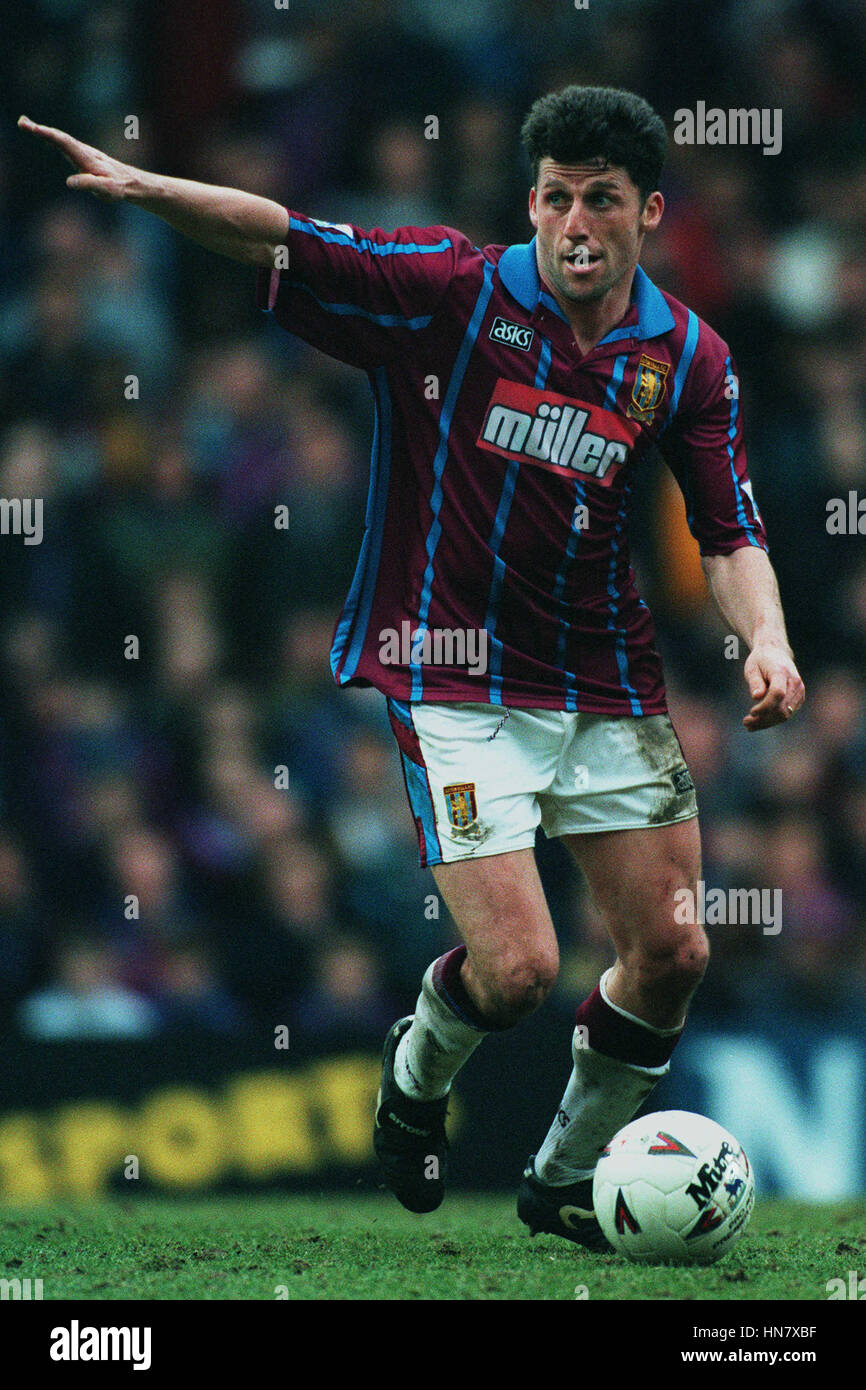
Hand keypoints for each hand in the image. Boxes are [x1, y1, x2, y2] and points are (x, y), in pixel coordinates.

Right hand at [18, 115, 137, 201]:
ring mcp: (83, 151)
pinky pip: (65, 144)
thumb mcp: (106, 190)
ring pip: (61, 138)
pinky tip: (45, 136)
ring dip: (44, 131)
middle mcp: (83, 151)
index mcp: (86, 158)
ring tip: (26, 124)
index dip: (47, 135)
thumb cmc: (118, 188)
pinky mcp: (84, 155)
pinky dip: (52, 138)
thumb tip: (69, 182)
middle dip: (40, 129)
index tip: (31, 128)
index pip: (63, 143)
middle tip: (22, 122)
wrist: (131, 182)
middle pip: (59, 137)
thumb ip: (88, 184)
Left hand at [742, 642, 804, 730]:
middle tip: (745, 722)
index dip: (765, 706)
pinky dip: (773, 720)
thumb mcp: (752, 668)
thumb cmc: (760, 661)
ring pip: (785, 714)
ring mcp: (800, 691)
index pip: (777, 693)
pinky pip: (787, 713)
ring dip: (767, 722)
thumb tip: (757, 697)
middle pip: (781, 708)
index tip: (751, 712)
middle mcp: (795, 682)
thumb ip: (755, 682)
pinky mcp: (799, 698)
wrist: (776, 652)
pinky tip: (758, 722)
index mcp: (782, 672)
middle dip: (763, 719)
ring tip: (749, 725)